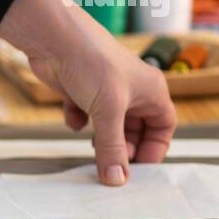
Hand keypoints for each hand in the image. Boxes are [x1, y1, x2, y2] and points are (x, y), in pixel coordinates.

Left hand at [0, 0, 176, 184]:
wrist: (54, 39)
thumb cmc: (92, 62)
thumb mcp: (108, 112)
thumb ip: (112, 148)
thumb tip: (116, 179)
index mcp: (150, 91)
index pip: (164, 126)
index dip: (155, 149)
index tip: (140, 169)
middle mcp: (130, 91)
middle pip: (135, 130)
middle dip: (125, 148)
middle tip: (112, 165)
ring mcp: (104, 90)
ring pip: (108, 125)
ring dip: (101, 139)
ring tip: (93, 150)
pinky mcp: (79, 90)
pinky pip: (84, 115)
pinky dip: (78, 122)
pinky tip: (74, 120)